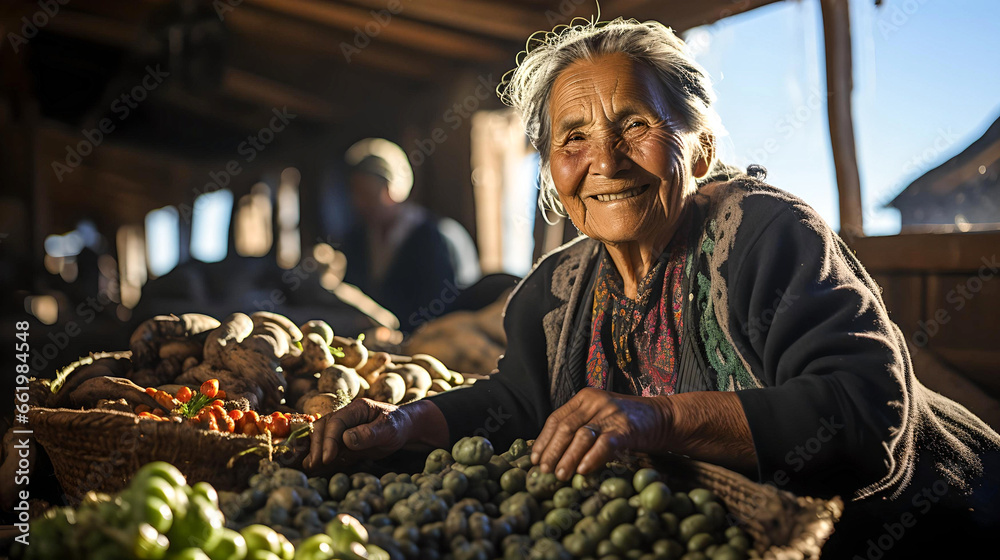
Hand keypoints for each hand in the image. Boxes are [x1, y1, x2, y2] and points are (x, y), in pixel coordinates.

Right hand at [303, 398, 411, 472]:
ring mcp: (343, 427)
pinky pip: (329, 446)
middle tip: (315, 464)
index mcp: (357, 409)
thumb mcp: (389, 429)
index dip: (329, 439)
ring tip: (310, 467)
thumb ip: (370, 433)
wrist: (403, 428)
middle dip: (317, 445)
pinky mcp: (344, 440)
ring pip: (321, 435)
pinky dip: (321, 455)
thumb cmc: (397, 425)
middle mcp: (346, 416)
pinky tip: (315, 468)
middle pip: (323, 427)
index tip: (327, 457)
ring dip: (315, 450)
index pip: (336, 422)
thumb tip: (347, 439)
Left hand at [531, 388, 669, 480]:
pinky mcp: (626, 428)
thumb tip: (552, 453)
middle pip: (565, 427)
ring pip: (581, 436)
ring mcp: (611, 414)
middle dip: (552, 451)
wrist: (663, 418)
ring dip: (568, 458)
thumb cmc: (626, 422)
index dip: (544, 440)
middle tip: (545, 471)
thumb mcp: (599, 416)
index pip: (556, 418)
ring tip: (560, 475)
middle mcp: (595, 402)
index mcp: (584, 398)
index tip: (535, 459)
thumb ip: (579, 427)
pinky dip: (592, 458)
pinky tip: (583, 470)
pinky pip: (604, 444)